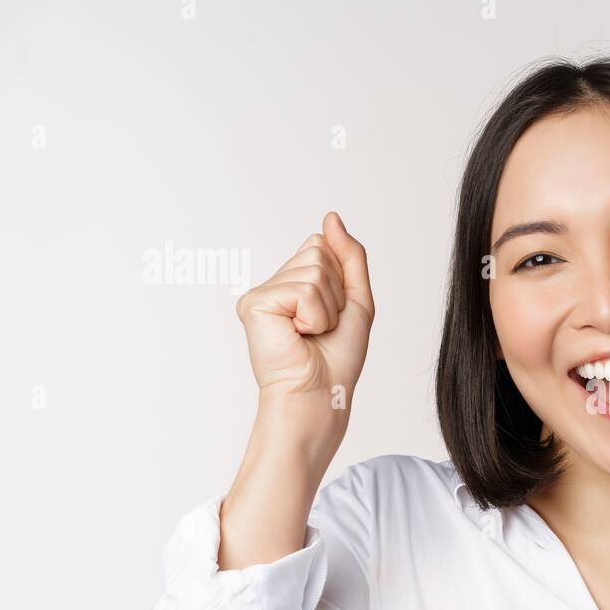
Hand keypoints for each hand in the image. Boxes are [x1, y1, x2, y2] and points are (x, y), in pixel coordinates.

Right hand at [235, 212, 374, 406]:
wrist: (320, 393)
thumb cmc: (336, 357)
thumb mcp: (355, 299)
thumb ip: (349, 256)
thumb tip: (331, 217)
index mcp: (293, 282)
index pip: (322, 246)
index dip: (340, 279)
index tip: (332, 313)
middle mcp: (273, 284)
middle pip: (318, 252)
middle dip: (335, 292)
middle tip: (321, 326)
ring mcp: (261, 292)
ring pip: (314, 270)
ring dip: (326, 308)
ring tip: (311, 333)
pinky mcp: (254, 303)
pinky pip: (304, 290)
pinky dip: (315, 316)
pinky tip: (299, 335)